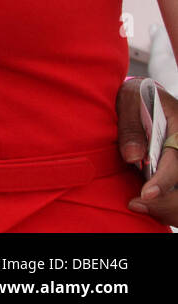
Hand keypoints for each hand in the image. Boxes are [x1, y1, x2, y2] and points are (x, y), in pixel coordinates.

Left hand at [116, 76, 177, 224]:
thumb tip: (132, 157)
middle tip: (136, 204)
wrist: (146, 96)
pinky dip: (167, 207)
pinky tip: (148, 206)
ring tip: (137, 206)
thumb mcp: (130, 99)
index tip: (146, 194)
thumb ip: (131, 127)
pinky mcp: (177, 169)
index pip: (176, 163)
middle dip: (166, 203)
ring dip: (167, 208)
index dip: (163, 182)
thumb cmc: (138, 96)